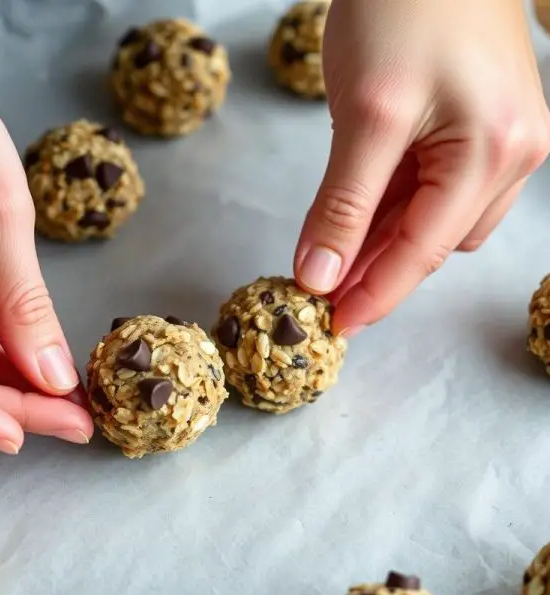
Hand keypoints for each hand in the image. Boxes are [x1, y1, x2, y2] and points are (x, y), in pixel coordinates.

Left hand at [294, 0, 549, 333]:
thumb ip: (343, 205)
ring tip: (331, 247)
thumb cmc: (403, 4)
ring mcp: (502, 140)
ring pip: (434, 221)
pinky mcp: (482, 127)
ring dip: (382, 239)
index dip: (372, 296)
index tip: (332, 326)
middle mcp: (512, 154)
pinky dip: (394, 206)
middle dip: (374, 268)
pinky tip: (360, 211)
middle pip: (432, 242)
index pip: (421, 253)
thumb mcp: (364, 117)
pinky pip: (437, 188)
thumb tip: (318, 276)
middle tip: (318, 287)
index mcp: (493, 153)